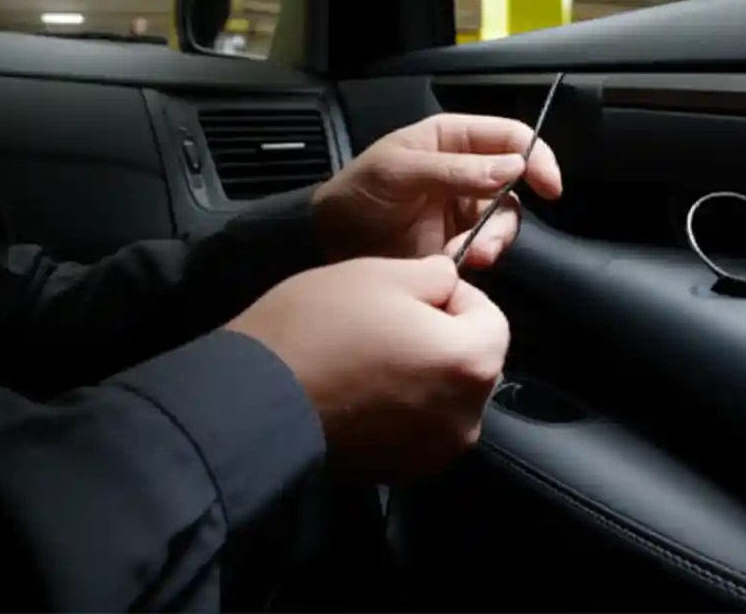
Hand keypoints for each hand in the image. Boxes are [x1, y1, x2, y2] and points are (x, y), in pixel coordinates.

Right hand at [226, 255, 508, 480]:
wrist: (254, 399)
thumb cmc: (317, 328)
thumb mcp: (380, 273)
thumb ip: (436, 275)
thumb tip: (449, 284)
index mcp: (472, 362)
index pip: (491, 317)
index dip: (454, 298)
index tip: (411, 295)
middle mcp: (467, 416)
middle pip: (473, 361)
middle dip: (442, 338)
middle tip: (387, 323)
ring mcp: (435, 450)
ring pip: (447, 396)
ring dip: (424, 374)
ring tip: (369, 357)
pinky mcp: (403, 471)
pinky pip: (420, 428)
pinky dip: (403, 409)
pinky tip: (360, 391)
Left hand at [312, 113, 563, 267]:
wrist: (327, 239)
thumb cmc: (357, 192)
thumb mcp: (399, 172)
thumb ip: (455, 170)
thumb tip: (514, 167)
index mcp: (453, 139)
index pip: (510, 137)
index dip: (536, 156)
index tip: (548, 186)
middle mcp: (467, 171)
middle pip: (516, 187)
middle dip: (505, 218)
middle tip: (486, 244)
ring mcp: (463, 209)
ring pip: (504, 223)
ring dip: (492, 243)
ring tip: (464, 259)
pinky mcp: (457, 242)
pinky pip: (484, 249)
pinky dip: (474, 260)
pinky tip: (449, 266)